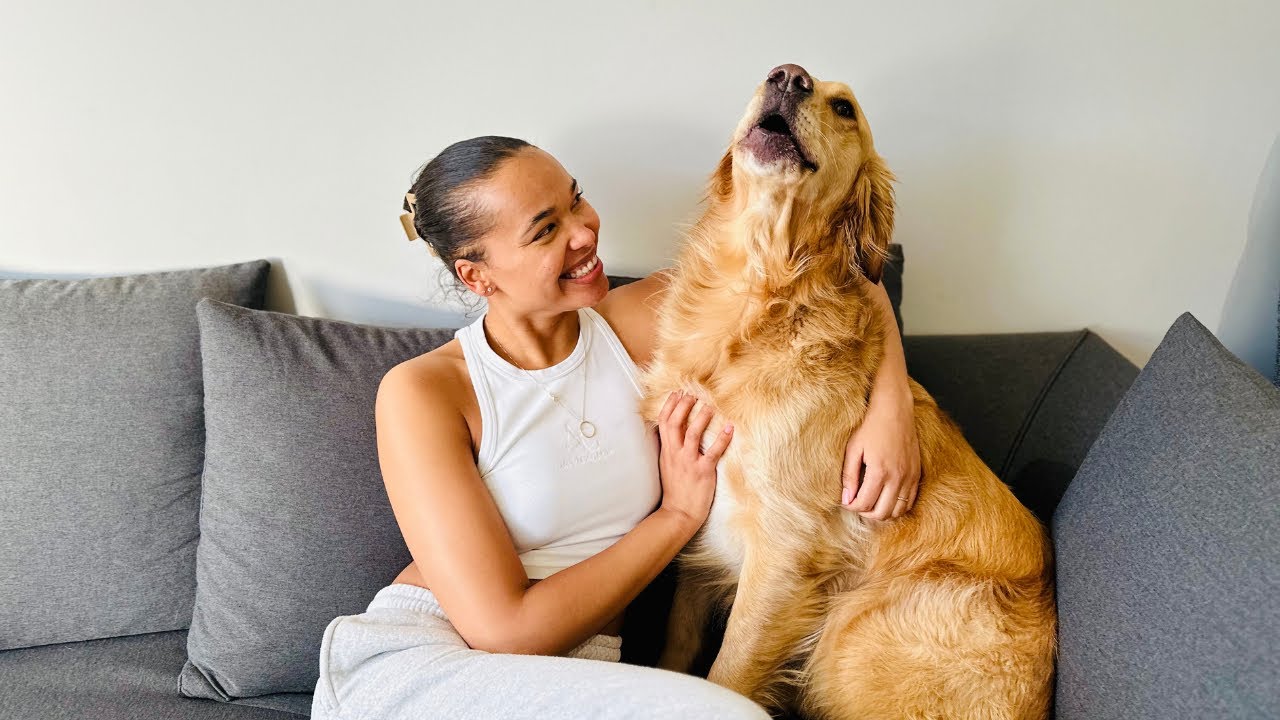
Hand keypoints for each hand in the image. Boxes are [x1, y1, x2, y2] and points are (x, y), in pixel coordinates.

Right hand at [656, 391, 732, 529]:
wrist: (678, 514)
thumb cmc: (676, 491)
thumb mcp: (667, 466)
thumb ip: (671, 449)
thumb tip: (676, 433)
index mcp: (666, 452)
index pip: (664, 423)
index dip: (670, 405)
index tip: (677, 393)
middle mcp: (675, 454)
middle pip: (674, 423)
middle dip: (683, 406)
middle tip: (692, 393)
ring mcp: (688, 462)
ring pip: (692, 433)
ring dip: (701, 417)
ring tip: (709, 405)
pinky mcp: (703, 472)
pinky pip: (713, 452)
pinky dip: (722, 439)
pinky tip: (730, 428)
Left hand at [840, 386, 920, 519]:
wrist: (895, 410)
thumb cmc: (871, 426)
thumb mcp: (853, 449)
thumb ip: (849, 476)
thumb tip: (846, 499)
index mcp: (879, 472)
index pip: (864, 504)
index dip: (851, 507)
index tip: (845, 501)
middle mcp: (897, 477)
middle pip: (881, 513)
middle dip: (865, 513)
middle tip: (856, 503)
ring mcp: (910, 477)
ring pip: (898, 511)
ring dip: (882, 512)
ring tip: (871, 502)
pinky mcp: (917, 474)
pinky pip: (910, 501)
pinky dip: (897, 506)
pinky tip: (886, 497)